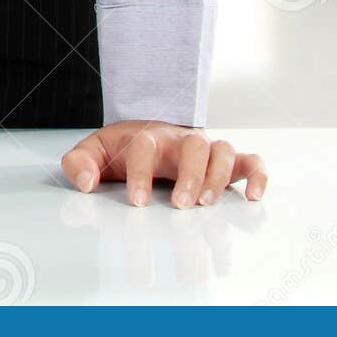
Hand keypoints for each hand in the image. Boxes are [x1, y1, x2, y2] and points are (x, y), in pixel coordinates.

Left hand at [61, 120, 267, 207]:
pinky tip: (252, 197)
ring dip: (218, 176)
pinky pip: (251, 161)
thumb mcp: (94, 151)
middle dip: (189, 175)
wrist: (146, 131)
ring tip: (207, 204)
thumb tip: (85, 183)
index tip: (138, 201)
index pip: (145, 148)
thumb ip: (80, 163)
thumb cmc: (123, 148)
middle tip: (180, 205)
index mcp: (146, 137)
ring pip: (222, 151)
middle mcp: (180, 141)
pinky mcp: (228, 163)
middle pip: (193, 145)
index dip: (141, 174)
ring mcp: (206, 149)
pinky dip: (257, 176)